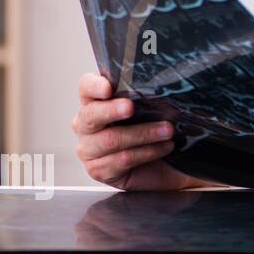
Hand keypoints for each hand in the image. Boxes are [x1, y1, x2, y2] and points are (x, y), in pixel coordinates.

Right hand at [72, 73, 211, 190]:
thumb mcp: (151, 110)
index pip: (86, 88)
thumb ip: (146, 96)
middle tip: (131, 107)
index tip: (108, 88)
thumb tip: (162, 83)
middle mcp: (86, 125)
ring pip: (110, 140)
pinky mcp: (99, 170)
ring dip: (142, 134)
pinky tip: (164, 147)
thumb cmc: (152, 133)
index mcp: (95, 103)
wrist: (163, 166)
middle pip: (91, 115)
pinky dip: (147, 152)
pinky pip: (122, 159)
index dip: (94, 86)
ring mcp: (89, 149)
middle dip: (112, 110)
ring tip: (167, 131)